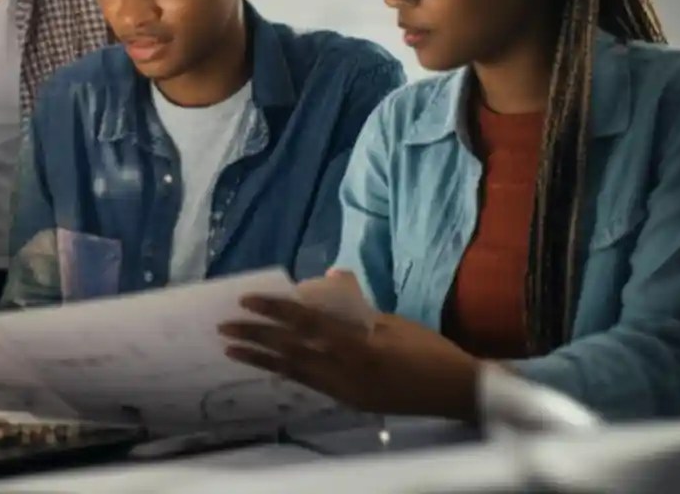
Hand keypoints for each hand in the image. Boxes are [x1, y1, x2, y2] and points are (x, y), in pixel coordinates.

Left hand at [218, 270, 481, 420]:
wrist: (456, 393)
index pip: (305, 324)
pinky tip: (267, 366)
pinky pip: (308, 384)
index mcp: (358, 347)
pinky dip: (285, 372)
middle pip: (291, 350)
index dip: (273, 311)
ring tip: (231, 350)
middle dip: (255, 338)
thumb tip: (329, 276)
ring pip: (293, 371)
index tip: (245, 300)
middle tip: (223, 327)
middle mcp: (345, 371)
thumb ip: (357, 305)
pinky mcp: (347, 402)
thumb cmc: (428, 351)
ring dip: (260, 359)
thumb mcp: (394, 321)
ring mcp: (344, 391)